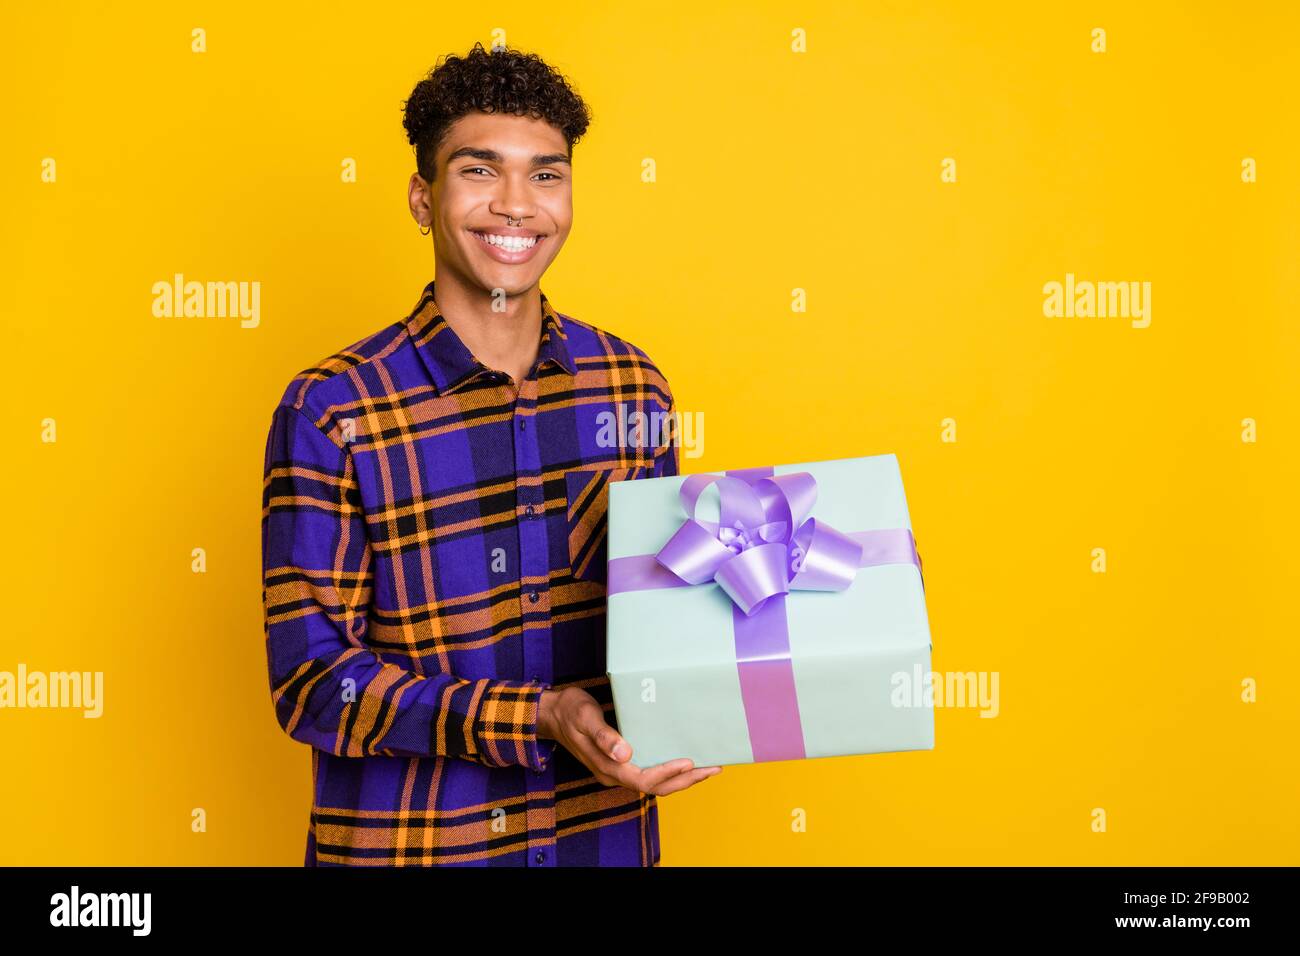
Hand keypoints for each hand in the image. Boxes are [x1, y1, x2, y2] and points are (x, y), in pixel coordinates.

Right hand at [537, 687, 722, 794]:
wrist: (553, 713)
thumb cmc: (570, 711)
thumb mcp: (585, 718)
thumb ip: (604, 736)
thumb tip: (624, 754)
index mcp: (606, 767)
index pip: (643, 779)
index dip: (667, 773)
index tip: (689, 762)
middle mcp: (614, 774)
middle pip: (655, 787)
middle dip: (686, 780)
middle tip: (713, 768)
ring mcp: (617, 770)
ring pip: (655, 782)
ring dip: (683, 778)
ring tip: (709, 767)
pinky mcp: (621, 762)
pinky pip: (650, 772)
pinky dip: (671, 770)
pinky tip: (686, 760)